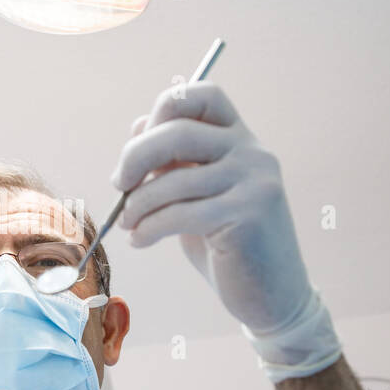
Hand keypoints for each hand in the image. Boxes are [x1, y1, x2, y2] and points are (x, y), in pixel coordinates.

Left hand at [111, 82, 311, 333]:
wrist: (271, 295)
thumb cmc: (227, 244)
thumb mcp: (197, 194)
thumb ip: (174, 160)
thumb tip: (138, 126)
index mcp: (240, 137)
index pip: (201, 94)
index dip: (162, 110)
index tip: (141, 145)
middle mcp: (252, 152)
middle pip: (177, 131)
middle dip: (135, 157)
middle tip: (118, 185)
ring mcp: (254, 182)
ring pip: (173, 179)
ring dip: (137, 204)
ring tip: (129, 224)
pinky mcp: (247, 215)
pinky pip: (180, 213)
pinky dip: (149, 228)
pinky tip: (141, 240)